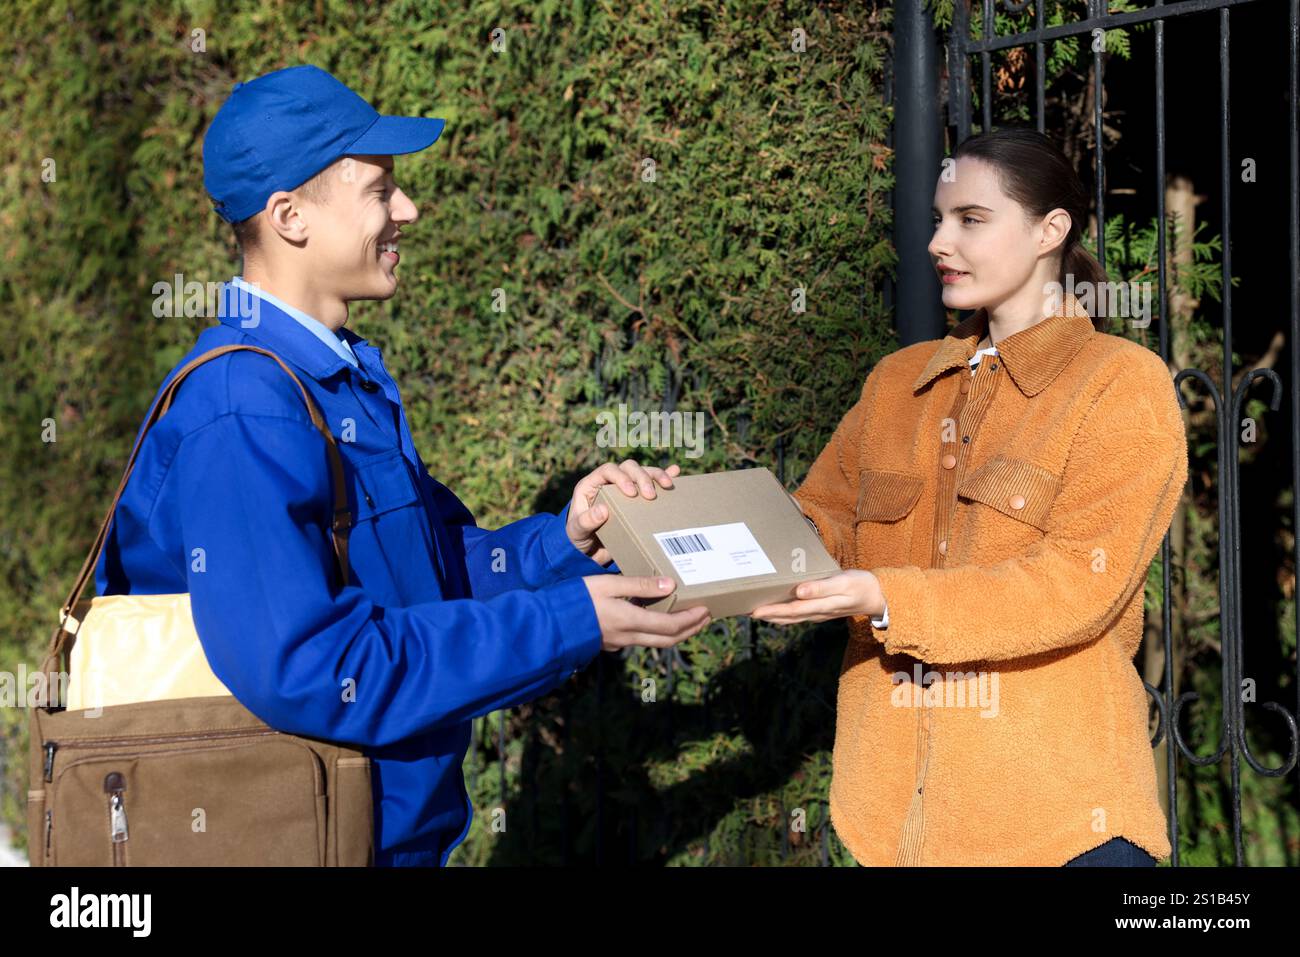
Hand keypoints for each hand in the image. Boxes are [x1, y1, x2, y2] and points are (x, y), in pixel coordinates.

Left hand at [566, 459, 681, 564]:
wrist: (588, 551)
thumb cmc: (579, 538)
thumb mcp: (577, 531)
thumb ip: (586, 521)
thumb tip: (603, 510)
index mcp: (592, 484)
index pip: (608, 470)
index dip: (621, 477)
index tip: (632, 493)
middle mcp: (610, 482)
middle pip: (629, 468)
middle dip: (642, 478)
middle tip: (651, 496)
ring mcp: (626, 488)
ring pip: (643, 472)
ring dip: (656, 475)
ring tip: (667, 486)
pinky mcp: (638, 499)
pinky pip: (652, 483)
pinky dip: (665, 476)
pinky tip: (676, 473)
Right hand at [582, 574, 710, 649]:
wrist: (548, 624)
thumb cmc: (576, 599)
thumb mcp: (607, 584)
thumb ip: (639, 585)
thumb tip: (671, 585)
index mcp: (630, 621)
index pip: (671, 626)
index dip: (691, 620)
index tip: (706, 610)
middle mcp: (628, 636)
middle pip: (668, 639)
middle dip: (690, 629)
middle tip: (705, 617)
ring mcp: (619, 642)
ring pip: (656, 642)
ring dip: (676, 632)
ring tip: (688, 618)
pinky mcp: (610, 642)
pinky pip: (641, 639)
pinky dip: (658, 631)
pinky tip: (657, 619)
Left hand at [749, 569, 883, 624]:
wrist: (878, 596)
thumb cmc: (861, 585)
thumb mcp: (844, 583)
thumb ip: (821, 588)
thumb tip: (799, 592)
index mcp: (821, 605)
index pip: (791, 610)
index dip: (772, 611)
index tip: (755, 610)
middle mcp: (817, 612)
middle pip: (787, 617)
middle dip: (766, 615)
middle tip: (745, 612)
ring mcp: (819, 613)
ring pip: (791, 618)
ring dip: (773, 616)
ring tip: (755, 612)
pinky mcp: (821, 611)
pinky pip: (798, 614)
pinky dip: (784, 614)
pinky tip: (776, 610)